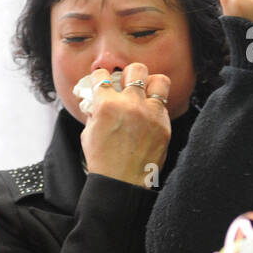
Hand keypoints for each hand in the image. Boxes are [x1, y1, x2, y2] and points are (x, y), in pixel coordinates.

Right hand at [80, 63, 171, 187]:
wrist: (121, 183)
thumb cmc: (102, 160)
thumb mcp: (88, 133)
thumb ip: (94, 112)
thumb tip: (96, 101)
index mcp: (106, 104)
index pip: (102, 75)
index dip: (99, 77)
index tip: (101, 81)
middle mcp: (130, 104)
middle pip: (136, 69)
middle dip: (129, 74)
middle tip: (126, 84)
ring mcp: (150, 113)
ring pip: (159, 80)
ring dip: (150, 84)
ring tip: (145, 93)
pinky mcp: (164, 125)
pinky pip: (163, 105)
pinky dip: (155, 107)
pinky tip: (148, 116)